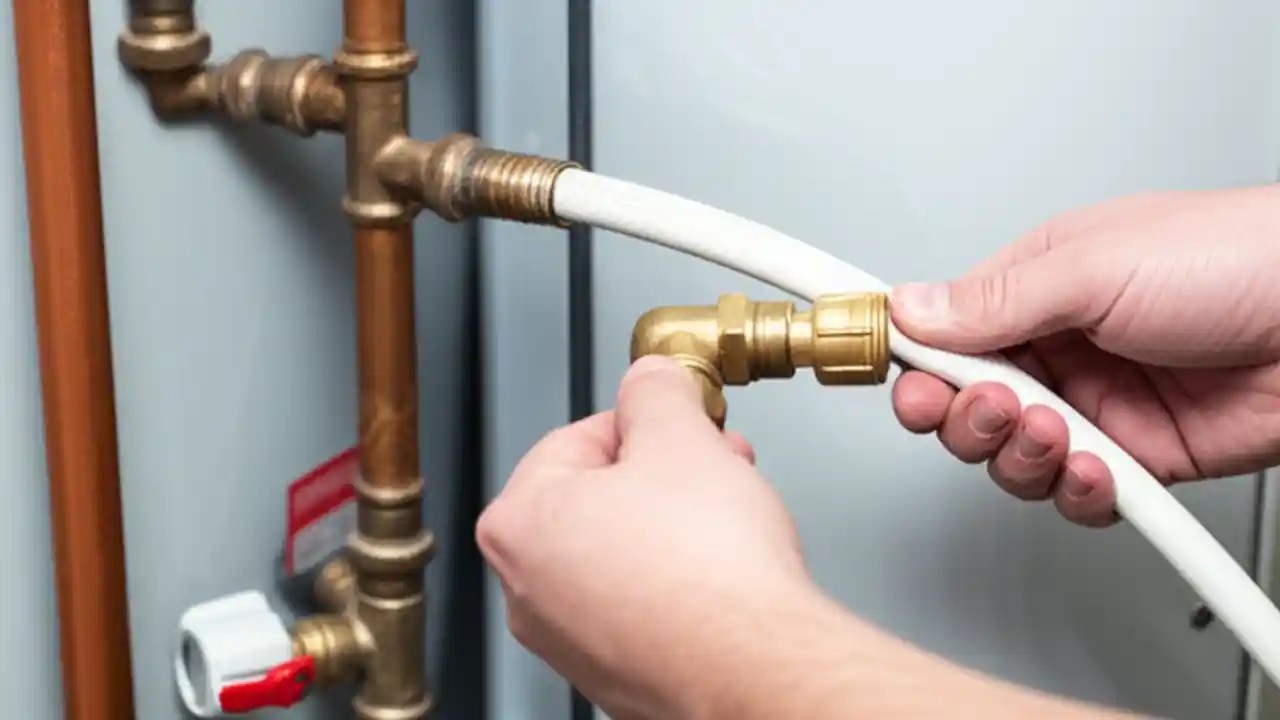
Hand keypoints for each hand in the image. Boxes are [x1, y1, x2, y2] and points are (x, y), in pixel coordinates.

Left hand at [476, 356, 814, 718]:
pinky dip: (678, 585)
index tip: (680, 421)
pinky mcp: (619, 675)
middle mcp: (528, 592)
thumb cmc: (710, 574)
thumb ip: (657, 393)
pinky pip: (643, 608)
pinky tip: (722, 577)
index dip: (644, 421)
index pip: (576, 438)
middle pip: (598, 499)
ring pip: (622, 555)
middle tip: (714, 465)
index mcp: (518, 525)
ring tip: (726, 521)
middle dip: (664, 474)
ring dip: (674, 526)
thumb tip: (652, 380)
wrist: (757, 667)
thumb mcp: (682, 438)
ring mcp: (570, 642)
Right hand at [890, 186, 1279, 526]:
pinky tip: (1093, 466)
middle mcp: (1059, 349)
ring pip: (1010, 457)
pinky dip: (1075, 490)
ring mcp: (1096, 405)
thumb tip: (912, 307)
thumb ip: (995, 301)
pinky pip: (1075, 492)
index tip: (874, 363)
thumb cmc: (1241, 258)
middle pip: (962, 403)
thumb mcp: (1095, 265)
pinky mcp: (1136, 459)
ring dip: (1019, 454)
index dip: (906, 353)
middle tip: (984, 405)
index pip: (942, 328)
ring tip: (1052, 429)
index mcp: (1037, 287)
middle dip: (961, 415)